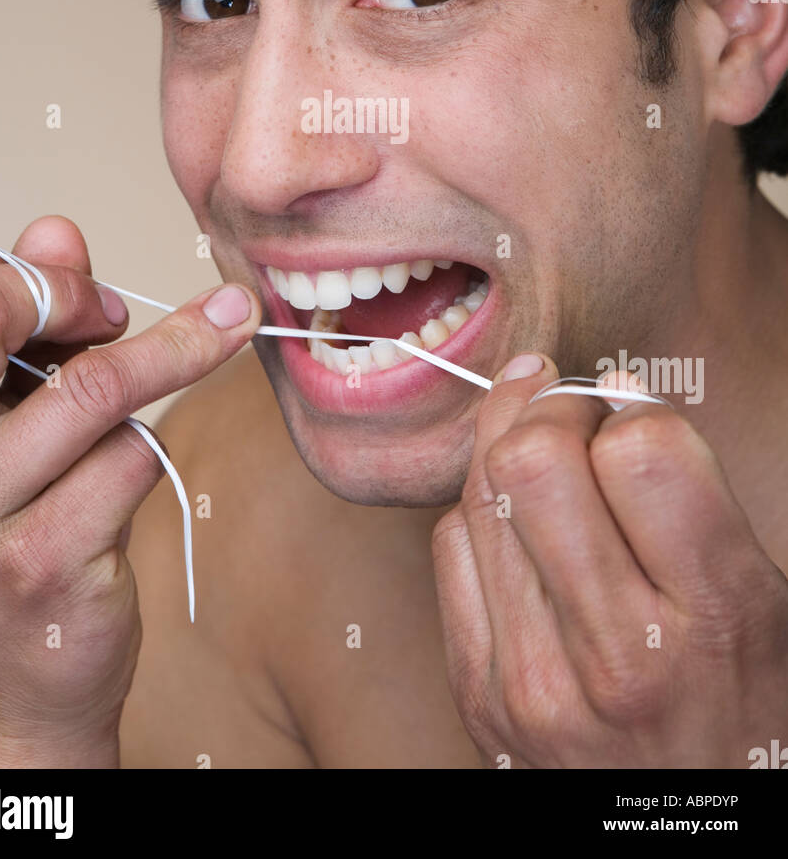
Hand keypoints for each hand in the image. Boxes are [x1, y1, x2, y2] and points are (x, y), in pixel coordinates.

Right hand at [0, 218, 259, 766]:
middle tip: (119, 307)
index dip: (12, 268)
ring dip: (173, 351)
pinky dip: (152, 442)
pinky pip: (129, 458)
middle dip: (68, 292)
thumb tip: (57, 230)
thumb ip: (24, 326)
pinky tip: (142, 460)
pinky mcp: (42, 563)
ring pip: (90, 389)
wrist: (14, 690)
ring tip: (226, 325)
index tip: (72, 287)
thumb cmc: (5, 538)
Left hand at [432, 354, 787, 767]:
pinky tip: (520, 523)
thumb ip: (691, 498)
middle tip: (574, 412)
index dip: (633, 410)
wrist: (691, 833)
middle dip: (551, 409)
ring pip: (478, 493)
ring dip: (509, 446)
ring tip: (543, 445)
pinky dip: (482, 515)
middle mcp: (620, 655)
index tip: (633, 419)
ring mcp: (536, 683)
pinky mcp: (481, 697)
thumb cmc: (741, 701)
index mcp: (716, 619)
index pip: (640, 450)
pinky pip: (451, 548)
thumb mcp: (761, 601)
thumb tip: (604, 393)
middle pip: (531, 460)